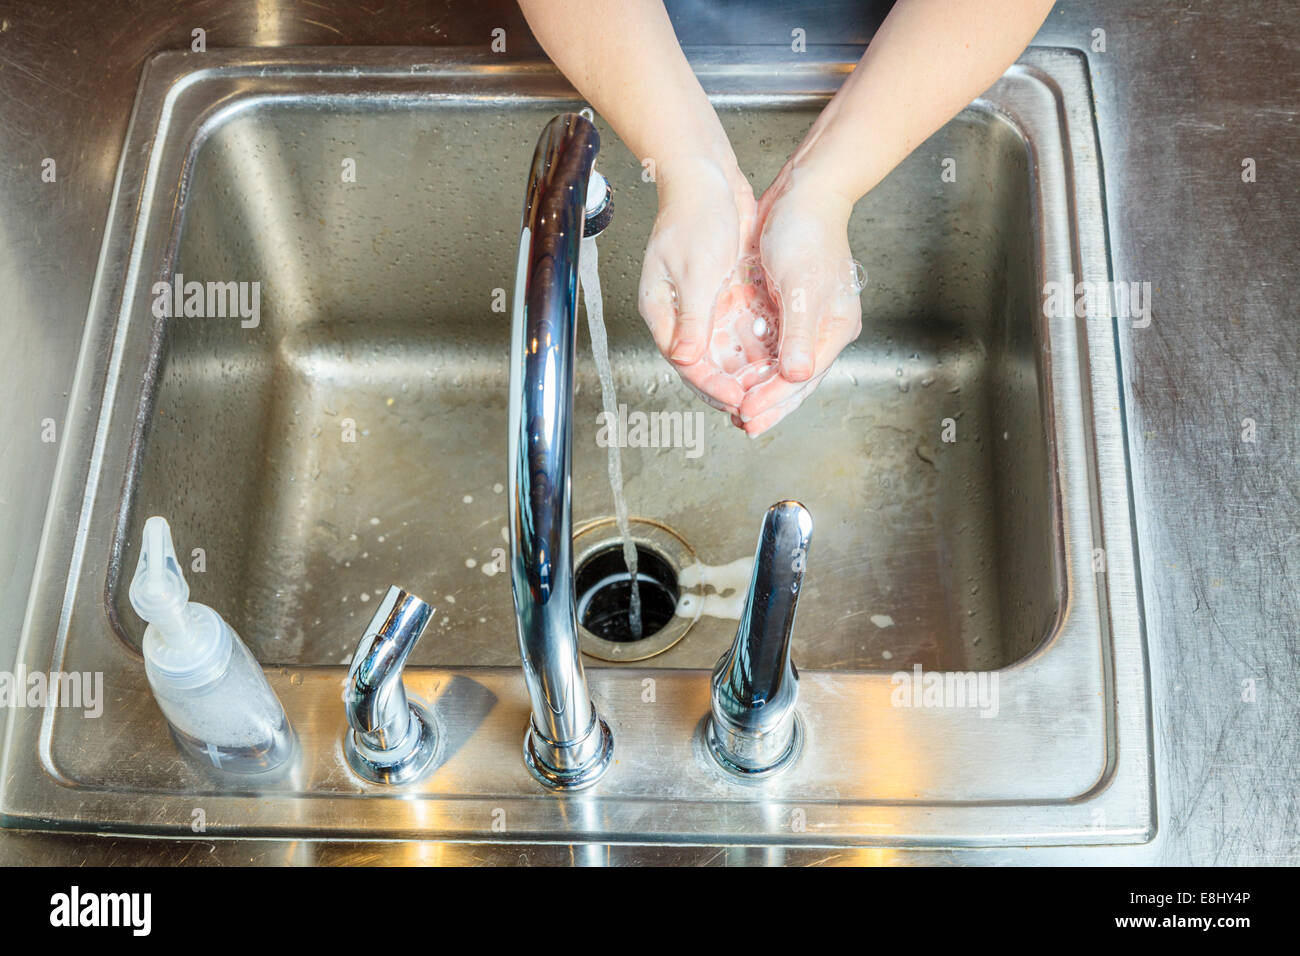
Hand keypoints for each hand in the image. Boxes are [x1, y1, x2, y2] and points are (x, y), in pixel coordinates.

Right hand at [638, 154, 756, 413]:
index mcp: (664, 313)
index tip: (738, 400)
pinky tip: (773, 360)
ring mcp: (704, 306)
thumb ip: (692, 318)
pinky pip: (738, 331)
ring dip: (743, 372)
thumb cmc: (693, 217)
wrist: (708, 179)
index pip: (687, 363)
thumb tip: (686, 359)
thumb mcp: (695, 271)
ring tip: (768, 392)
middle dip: (729, 387)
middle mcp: (682, 315)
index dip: (713, 386)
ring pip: (724, 352)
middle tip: (756, 409)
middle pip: (705, 365)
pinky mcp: (724, 295)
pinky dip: (753, 348)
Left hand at [737, 169, 863, 435]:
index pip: (800, 378)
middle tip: (742, 425)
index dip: (773, 399)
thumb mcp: (801, 286)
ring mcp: (803, 320)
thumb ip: (799, 334)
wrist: (803, 194)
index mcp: (834, 329)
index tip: (746, 415)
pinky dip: (753, 363)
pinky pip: (769, 345)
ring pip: (779, 366)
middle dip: (767, 403)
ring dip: (758, 388)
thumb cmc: (807, 233)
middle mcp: (821, 330)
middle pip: (792, 379)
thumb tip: (797, 375)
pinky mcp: (785, 307)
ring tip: (734, 409)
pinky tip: (734, 374)